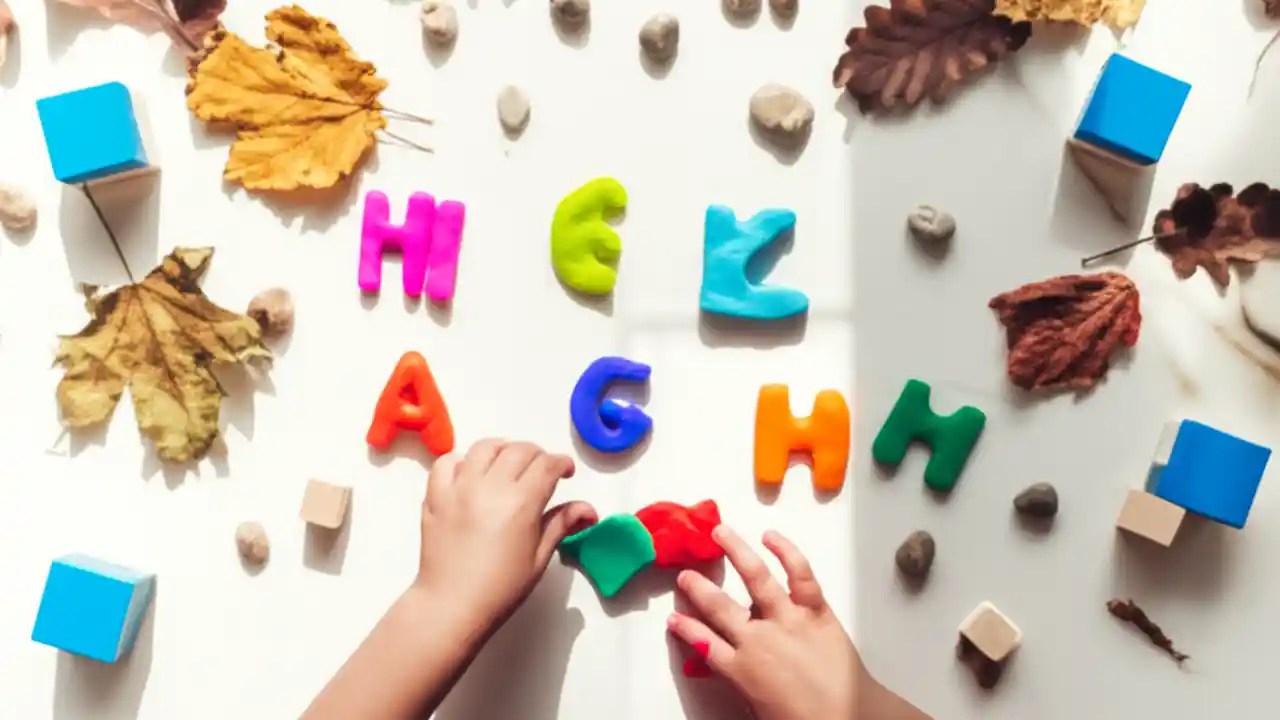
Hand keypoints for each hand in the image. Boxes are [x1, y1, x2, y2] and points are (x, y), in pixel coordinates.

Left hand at [412, 439, 596, 633]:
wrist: (452, 605)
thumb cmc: (501, 588)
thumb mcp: (539, 557)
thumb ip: (561, 524)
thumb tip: (589, 510)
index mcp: (520, 503)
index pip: (547, 464)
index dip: (561, 463)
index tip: (565, 472)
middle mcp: (489, 487)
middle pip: (519, 450)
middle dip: (537, 455)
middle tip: (541, 471)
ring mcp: (458, 488)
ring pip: (484, 447)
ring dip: (502, 449)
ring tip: (508, 464)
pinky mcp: (435, 496)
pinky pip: (446, 462)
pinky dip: (462, 461)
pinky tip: (471, 474)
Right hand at [667, 527, 861, 719]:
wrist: (851, 718)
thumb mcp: (760, 708)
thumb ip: (742, 682)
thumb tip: (730, 664)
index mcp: (741, 669)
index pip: (703, 643)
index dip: (686, 629)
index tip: (673, 617)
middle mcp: (757, 639)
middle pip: (719, 607)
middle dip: (697, 589)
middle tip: (685, 574)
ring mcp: (786, 620)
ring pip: (755, 577)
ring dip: (735, 551)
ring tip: (719, 532)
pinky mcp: (816, 610)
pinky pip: (800, 574)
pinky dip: (786, 551)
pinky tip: (770, 536)